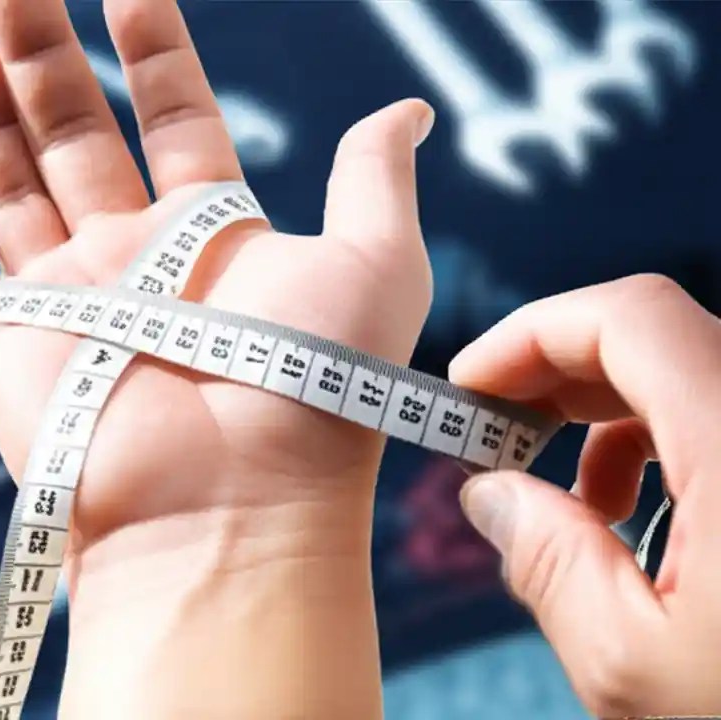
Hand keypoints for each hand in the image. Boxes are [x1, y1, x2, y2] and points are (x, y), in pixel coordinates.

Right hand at [0, 0, 433, 714]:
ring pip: (6, 184)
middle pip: (73, 134)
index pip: (172, 117)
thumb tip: (412, 110)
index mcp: (207, 233)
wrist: (228, 503)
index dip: (151, 50)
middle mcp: (129, 258)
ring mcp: (60, 298)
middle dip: (43, 56)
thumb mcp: (372, 262)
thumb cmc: (313, 388)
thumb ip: (374, 178)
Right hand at [451, 274, 720, 717]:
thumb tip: (493, 493)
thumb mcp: (636, 667)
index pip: (633, 319)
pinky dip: (668, 446)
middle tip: (496, 438)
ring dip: (610, 418)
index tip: (471, 388)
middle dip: (560, 376)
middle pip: (662, 338)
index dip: (534, 334)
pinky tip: (644, 521)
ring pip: (696, 376)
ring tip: (577, 504)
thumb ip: (551, 562)